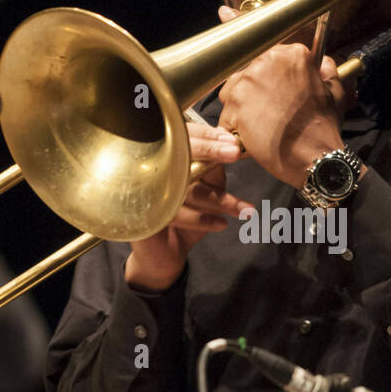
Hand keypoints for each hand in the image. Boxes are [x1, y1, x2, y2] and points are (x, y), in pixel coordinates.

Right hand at [124, 121, 253, 291]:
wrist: (164, 255)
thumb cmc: (186, 218)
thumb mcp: (205, 189)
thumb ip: (213, 169)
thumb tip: (231, 147)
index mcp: (163, 159)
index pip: (183, 136)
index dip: (208, 136)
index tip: (231, 142)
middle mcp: (149, 171)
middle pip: (180, 154)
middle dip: (211, 152)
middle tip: (235, 153)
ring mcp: (144, 193)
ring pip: (185, 187)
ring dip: (219, 199)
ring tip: (245, 210)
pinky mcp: (147, 216)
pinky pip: (178, 213)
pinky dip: (203, 220)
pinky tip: (221, 224)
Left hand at [216, 11, 344, 188]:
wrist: (314, 156)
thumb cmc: (323, 127)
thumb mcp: (334, 92)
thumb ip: (326, 71)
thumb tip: (324, 61)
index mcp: (292, 53)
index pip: (261, 43)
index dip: (248, 46)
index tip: (225, 16)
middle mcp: (268, 59)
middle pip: (244, 69)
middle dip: (249, 90)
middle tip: (264, 110)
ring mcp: (249, 81)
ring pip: (231, 91)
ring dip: (239, 108)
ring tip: (260, 126)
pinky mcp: (236, 104)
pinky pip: (226, 115)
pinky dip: (234, 128)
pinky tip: (252, 137)